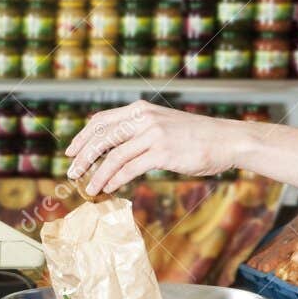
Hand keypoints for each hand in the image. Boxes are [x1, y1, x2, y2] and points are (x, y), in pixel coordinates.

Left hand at [66, 102, 237, 194]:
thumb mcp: (164, 125)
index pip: (101, 120)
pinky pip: (129, 168)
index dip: (83, 136)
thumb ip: (141, 131)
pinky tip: (108, 189)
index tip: (71, 151)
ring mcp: (153, 135)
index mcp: (141, 109)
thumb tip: (115, 150)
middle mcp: (144, 118)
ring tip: (89, 188)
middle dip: (83, 157)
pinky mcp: (162, 153)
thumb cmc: (196, 137)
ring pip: (113, 156)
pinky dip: (114, 180)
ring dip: (97, 174)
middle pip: (102, 137)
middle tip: (72, 172)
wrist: (226, 140)